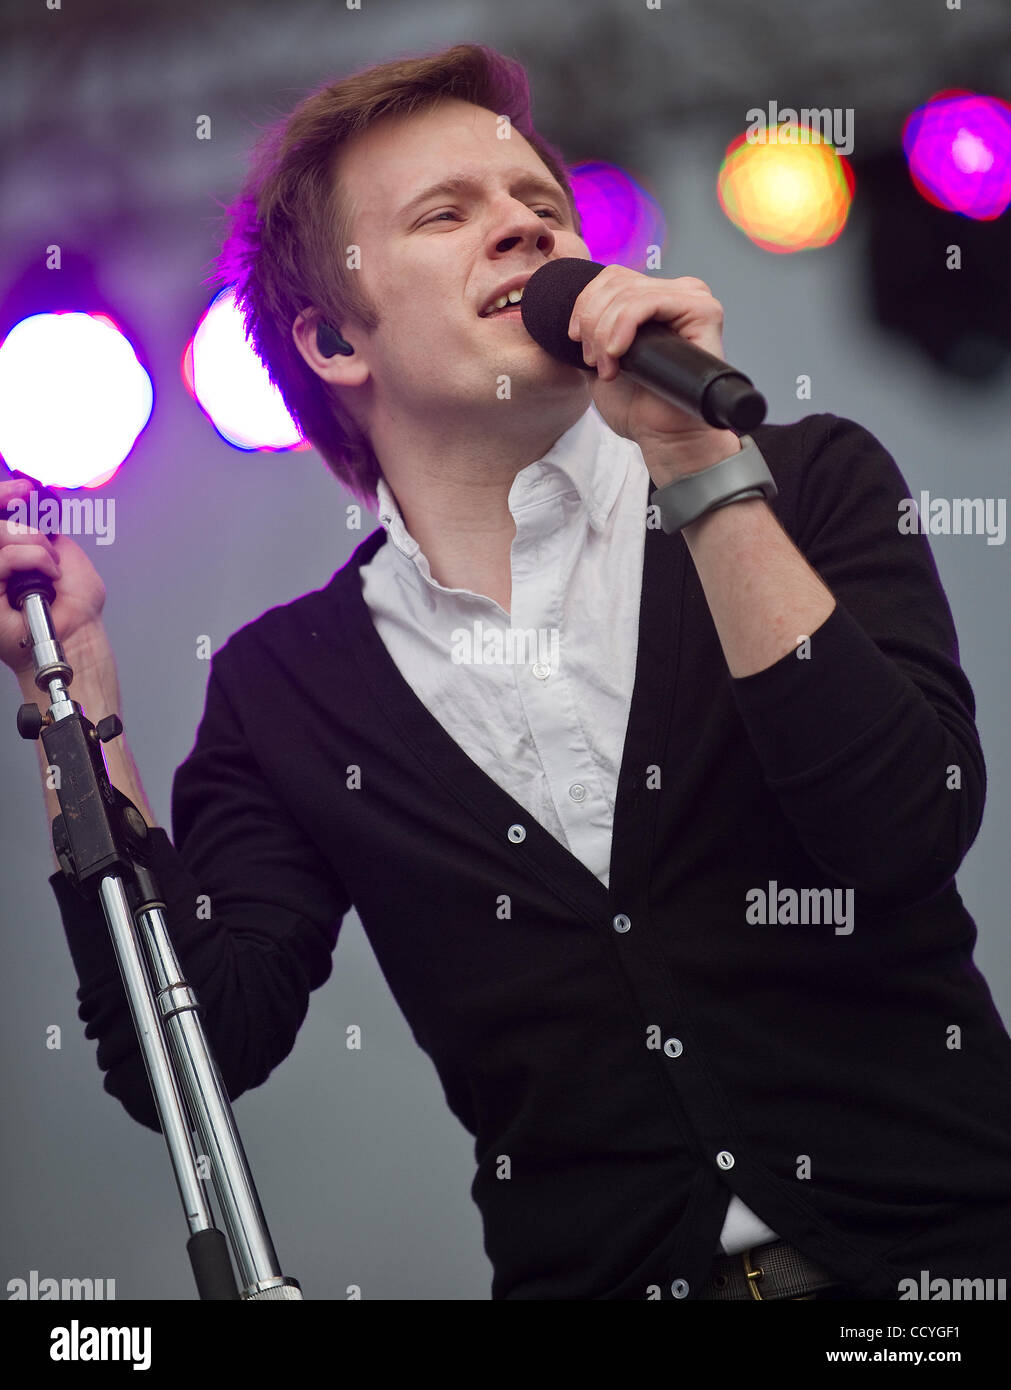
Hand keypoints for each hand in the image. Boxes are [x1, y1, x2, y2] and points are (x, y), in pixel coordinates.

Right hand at [0, 477, 106, 679]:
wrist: (81, 634)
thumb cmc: (76, 606)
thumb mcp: (66, 555)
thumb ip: (44, 532)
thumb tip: (31, 510)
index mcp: (12, 553)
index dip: (3, 496)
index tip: (23, 489)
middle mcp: (0, 566)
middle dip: (23, 523)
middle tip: (46, 537)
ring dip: (32, 543)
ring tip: (52, 563)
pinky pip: (2, 560)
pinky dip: (32, 559)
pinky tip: (49, 574)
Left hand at [567, 265, 740, 479]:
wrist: (662, 435)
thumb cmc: (637, 404)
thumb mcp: (601, 357)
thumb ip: (591, 328)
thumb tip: (570, 308)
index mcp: (655, 298)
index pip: (612, 277)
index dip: (585, 305)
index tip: (576, 341)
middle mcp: (677, 293)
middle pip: (617, 282)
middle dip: (593, 324)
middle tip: (595, 361)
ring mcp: (693, 299)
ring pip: (628, 294)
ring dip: (605, 333)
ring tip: (608, 367)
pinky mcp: (703, 312)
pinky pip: (648, 303)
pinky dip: (623, 327)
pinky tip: (617, 354)